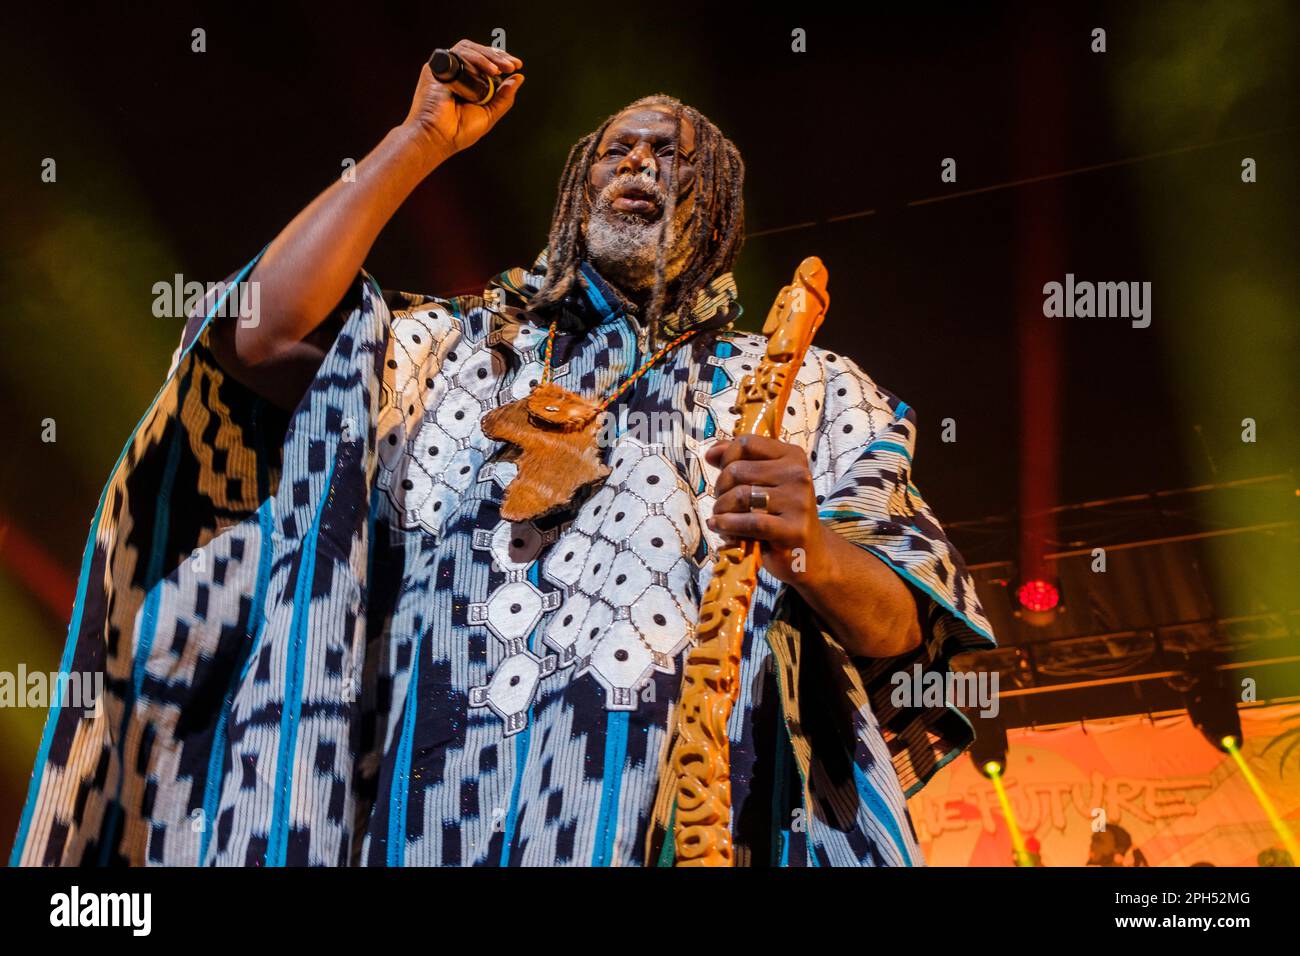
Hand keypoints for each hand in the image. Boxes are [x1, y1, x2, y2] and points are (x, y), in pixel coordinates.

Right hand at [401, 39, 524, 167]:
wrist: (439, 138)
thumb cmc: (459, 132)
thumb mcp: (489, 114)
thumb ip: (503, 96)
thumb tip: (519, 77)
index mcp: (467, 82)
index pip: (484, 61)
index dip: (500, 59)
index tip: (516, 65)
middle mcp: (455, 73)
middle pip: (478, 52)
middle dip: (497, 56)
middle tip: (512, 65)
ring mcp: (444, 70)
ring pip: (468, 49)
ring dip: (488, 57)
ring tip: (502, 69)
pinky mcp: (434, 69)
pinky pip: (457, 54)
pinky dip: (475, 59)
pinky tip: (489, 71)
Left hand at [705, 434, 831, 585]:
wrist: (808, 554)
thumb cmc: (779, 516)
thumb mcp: (763, 484)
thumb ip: (738, 462)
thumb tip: (711, 453)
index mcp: (792, 456)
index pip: (746, 443)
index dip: (726, 457)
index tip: (723, 474)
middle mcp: (798, 474)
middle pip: (737, 470)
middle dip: (720, 489)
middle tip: (721, 503)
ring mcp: (799, 502)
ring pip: (740, 496)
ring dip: (721, 509)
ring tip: (720, 518)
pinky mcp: (794, 529)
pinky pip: (750, 522)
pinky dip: (727, 525)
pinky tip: (719, 528)